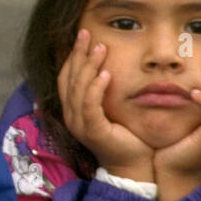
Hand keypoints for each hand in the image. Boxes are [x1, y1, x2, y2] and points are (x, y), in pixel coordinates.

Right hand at [57, 29, 151, 177]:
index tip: (82, 36)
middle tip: (87, 33)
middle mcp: (71, 116)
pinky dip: (96, 87)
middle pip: (69, 79)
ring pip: (78, 88)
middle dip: (78, 54)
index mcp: (73, 110)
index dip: (72, 56)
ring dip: (89, 66)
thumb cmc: (126, 137)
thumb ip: (104, 93)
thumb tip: (108, 68)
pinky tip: (106, 73)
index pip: (66, 78)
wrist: (134, 167)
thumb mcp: (111, 110)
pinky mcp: (93, 131)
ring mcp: (80, 124)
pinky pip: (90, 104)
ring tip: (100, 48)